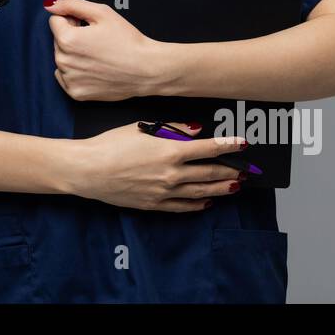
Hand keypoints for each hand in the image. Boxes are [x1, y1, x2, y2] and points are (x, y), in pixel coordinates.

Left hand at [44, 0, 159, 101]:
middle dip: (72, 36)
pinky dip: (75, 72)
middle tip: (97, 41)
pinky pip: (65, 77)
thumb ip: (72, 4)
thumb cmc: (127, 40)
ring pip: (61, 58)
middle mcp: (63, 61)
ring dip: (73, 54)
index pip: (56, 21)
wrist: (146, 70)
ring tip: (97, 55)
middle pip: (57, 40)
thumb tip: (50, 4)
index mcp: (67, 39)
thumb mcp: (102, 12)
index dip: (73, 19)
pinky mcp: (75, 93)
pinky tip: (94, 69)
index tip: (90, 26)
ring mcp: (69, 79)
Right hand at [66, 122, 248, 211]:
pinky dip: (198, 205)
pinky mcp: (154, 204)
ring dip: (221, 189)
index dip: (229, 146)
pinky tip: (207, 202)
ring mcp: (164, 192)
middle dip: (231, 171)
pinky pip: (183, 206)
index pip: (208, 148)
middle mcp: (171, 174)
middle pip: (209, 173)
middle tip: (246, 171)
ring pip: (201, 192)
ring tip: (235, 187)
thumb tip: (196, 130)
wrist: (88, 170)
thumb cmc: (110, 144)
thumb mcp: (141, 128)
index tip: (243, 144)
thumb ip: (172, 129)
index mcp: (170, 151)